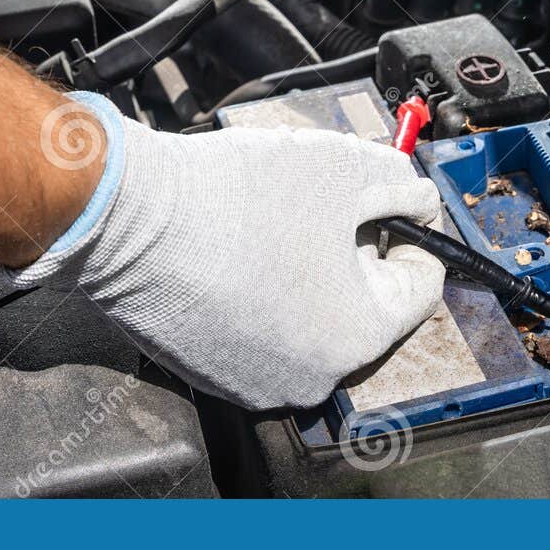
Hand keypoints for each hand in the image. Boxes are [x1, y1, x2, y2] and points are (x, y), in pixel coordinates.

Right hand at [11, 95, 446, 409]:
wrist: (127, 217)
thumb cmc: (233, 196)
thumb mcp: (344, 167)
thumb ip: (402, 183)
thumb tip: (418, 198)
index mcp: (360, 335)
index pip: (422, 283)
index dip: (406, 229)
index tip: (382, 200)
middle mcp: (314, 376)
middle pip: (363, 305)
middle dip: (351, 252)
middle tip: (319, 205)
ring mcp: (257, 382)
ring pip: (309, 316)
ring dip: (304, 272)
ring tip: (270, 225)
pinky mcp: (211, 373)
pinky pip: (259, 329)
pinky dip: (258, 293)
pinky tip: (234, 251)